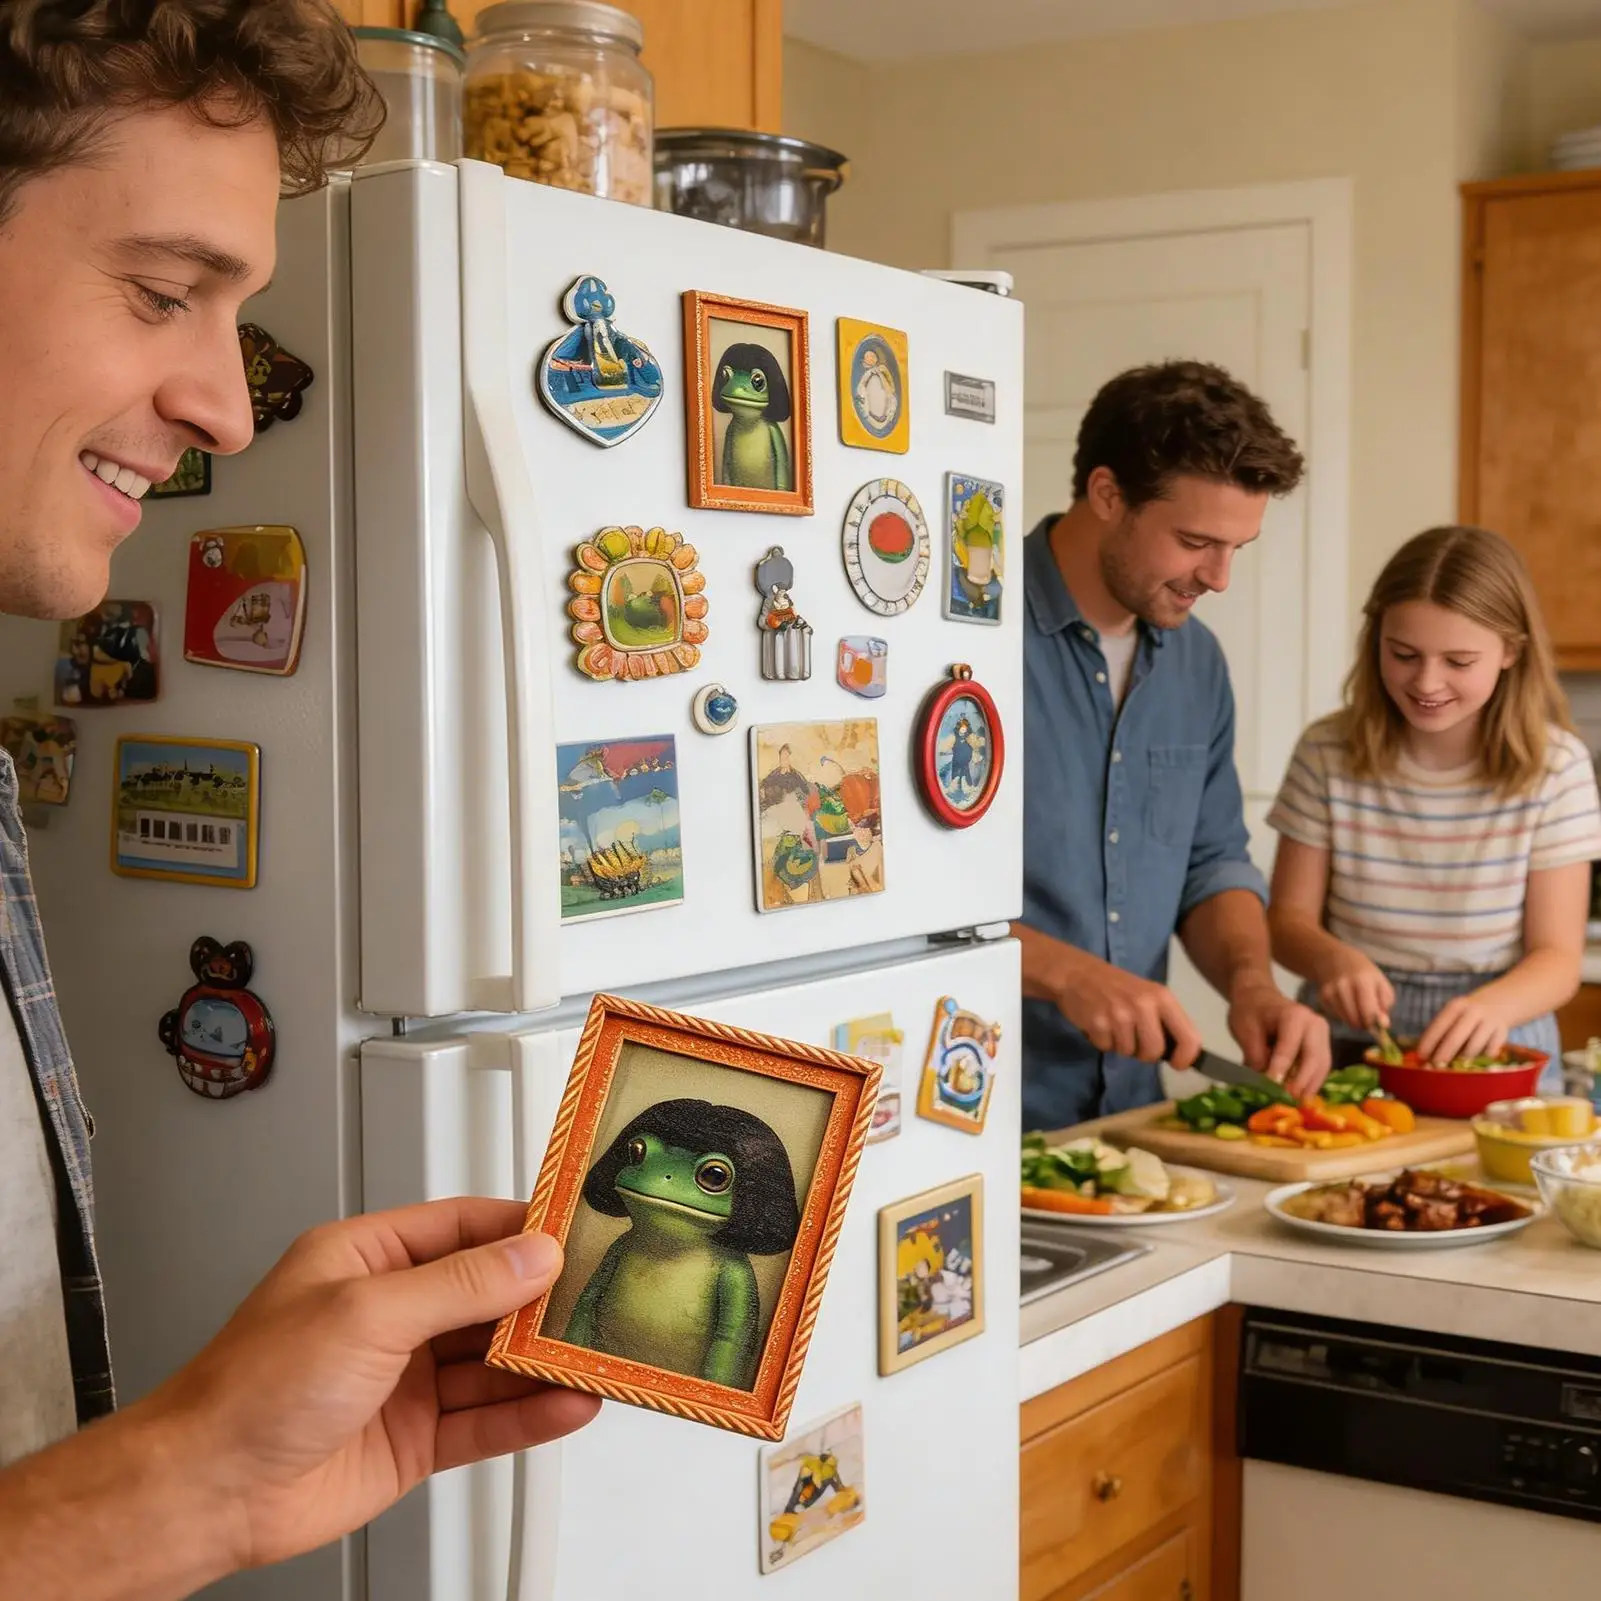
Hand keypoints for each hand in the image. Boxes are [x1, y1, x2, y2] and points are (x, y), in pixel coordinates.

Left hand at [141, 1198, 600, 1576]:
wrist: (205, 1493)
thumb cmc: (249, 1389)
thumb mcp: (365, 1311)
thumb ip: (457, 1285)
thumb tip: (530, 1257)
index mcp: (368, 1258)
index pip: (464, 1228)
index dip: (522, 1228)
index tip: (577, 1229)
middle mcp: (390, 1313)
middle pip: (488, 1295)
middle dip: (542, 1299)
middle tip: (600, 1296)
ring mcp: (404, 1378)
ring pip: (494, 1361)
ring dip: (544, 1360)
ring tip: (596, 1354)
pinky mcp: (415, 1438)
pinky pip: (486, 1419)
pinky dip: (530, 1414)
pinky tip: (567, 1404)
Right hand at [1053, 955, 1202, 1068]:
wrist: (1078, 973)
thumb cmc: (1118, 987)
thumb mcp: (1148, 996)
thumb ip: (1165, 1021)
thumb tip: (1180, 1056)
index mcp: (1162, 998)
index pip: (1189, 1038)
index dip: (1185, 1058)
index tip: (1176, 1064)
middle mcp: (1144, 1005)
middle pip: (1154, 1051)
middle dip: (1144, 1053)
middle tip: (1134, 1040)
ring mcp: (1119, 1014)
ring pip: (1129, 1052)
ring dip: (1120, 1045)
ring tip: (1113, 1025)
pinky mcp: (1098, 1023)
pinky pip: (1107, 1048)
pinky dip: (1102, 1041)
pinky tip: (1099, 1023)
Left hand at [1228, 977, 1331, 1097]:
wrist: (1258, 996)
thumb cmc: (1250, 1010)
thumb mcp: (1245, 1030)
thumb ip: (1256, 1055)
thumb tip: (1266, 1082)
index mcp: (1294, 1015)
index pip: (1289, 1047)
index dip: (1281, 1069)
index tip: (1272, 1086)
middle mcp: (1315, 1024)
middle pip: (1314, 1058)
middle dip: (1302, 1082)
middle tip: (1288, 1100)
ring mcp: (1322, 1034)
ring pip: (1322, 1065)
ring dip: (1310, 1085)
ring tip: (1295, 1102)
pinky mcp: (1322, 1044)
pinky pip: (1320, 1066)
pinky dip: (1311, 1081)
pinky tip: (1300, 1094)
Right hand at [1314, 948, 1395, 1033]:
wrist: (1335, 959)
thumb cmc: (1364, 973)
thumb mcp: (1381, 984)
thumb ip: (1385, 1005)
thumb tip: (1383, 1024)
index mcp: (1362, 981)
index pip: (1368, 1012)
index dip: (1374, 1022)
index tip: (1378, 1022)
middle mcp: (1343, 986)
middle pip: (1355, 1019)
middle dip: (1364, 1023)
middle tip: (1368, 1017)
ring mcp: (1330, 992)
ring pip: (1346, 1020)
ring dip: (1354, 1021)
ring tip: (1358, 1010)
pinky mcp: (1322, 998)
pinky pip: (1337, 1016)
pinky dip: (1343, 1015)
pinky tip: (1346, 1005)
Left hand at [1417, 991, 1509, 1065]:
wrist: (1499, 1003)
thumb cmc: (1467, 1015)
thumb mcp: (1454, 1015)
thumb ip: (1442, 1031)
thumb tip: (1426, 1056)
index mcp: (1456, 1007)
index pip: (1439, 1025)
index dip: (1429, 1041)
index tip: (1421, 1055)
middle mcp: (1473, 1012)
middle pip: (1456, 1037)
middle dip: (1444, 1053)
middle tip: (1436, 1066)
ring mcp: (1489, 1022)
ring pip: (1473, 1047)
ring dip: (1463, 1058)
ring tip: (1458, 1062)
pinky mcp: (1502, 1032)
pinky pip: (1489, 1052)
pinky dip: (1481, 1057)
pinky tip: (1478, 1057)